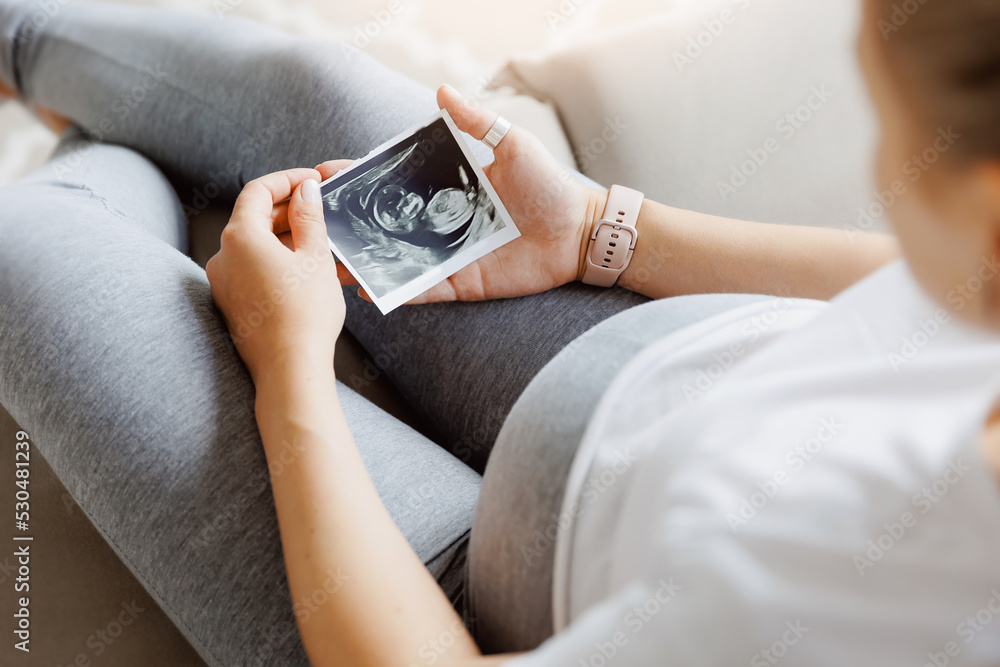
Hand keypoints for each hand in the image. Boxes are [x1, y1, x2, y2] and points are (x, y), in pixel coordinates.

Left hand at [206, 168, 344, 384]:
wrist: (289, 368)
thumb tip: (306, 191)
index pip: (258, 191)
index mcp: (240, 237)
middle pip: (252, 217)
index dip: (287, 180)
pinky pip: (251, 270)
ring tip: (319, 243)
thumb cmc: (304, 313)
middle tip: (321, 211)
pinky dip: (275, 261)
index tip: (312, 182)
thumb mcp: (315, 256)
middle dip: (287, 210)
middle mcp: (222, 256)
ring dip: (283, 237)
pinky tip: (303, 270)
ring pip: (253, 246)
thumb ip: (309, 217)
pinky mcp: (231, 304)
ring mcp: (223, 282)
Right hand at [318, 85, 606, 303]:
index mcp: (447, 187)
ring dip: (364, 262)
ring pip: (397, 260)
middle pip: (386, 224)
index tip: (324, 175)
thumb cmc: (548, 184)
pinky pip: (424, 290)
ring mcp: (449, 255)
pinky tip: (367, 290)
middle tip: (312, 221)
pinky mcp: (462, 283)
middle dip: (349, 224)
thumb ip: (475, 121)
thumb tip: (440, 90)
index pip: (394, 182)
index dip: (360, 179)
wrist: (579, 230)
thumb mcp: (511, 144)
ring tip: (328, 261)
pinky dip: (397, 291)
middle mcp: (441, 223)